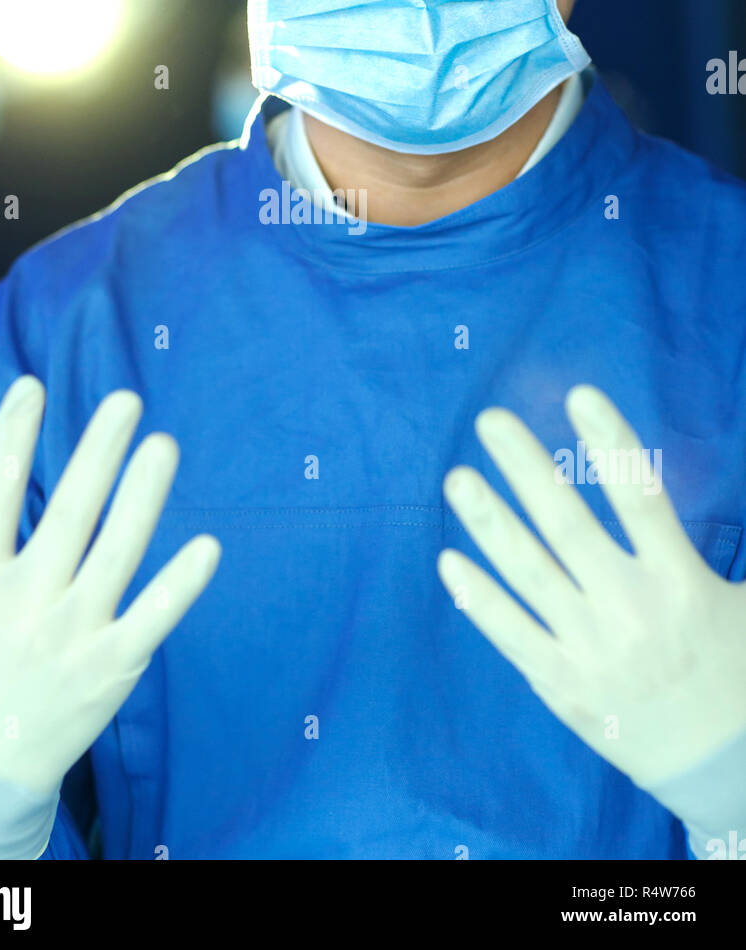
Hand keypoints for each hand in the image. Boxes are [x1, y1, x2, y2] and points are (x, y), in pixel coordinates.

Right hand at [0, 376, 219, 795]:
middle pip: (67, 517)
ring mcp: (75, 636)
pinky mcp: (114, 666)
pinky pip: (153, 619)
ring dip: (143, 499)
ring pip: (116, 555)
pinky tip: (208, 546)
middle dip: (96, 455)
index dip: (12, 437)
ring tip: (164, 444)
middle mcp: (27, 605)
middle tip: (126, 398)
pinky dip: (181, 586)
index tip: (32, 385)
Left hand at [437, 385, 745, 790]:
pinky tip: (450, 561)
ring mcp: (592, 648)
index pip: (642, 497)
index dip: (611, 443)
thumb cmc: (737, 674)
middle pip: (568, 525)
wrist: (723, 770)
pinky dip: (479, 599)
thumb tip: (697, 490)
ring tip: (457, 478)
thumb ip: (721, 546)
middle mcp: (632, 609)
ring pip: (529, 574)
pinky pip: (512, 635)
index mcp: (682, 581)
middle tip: (490, 421)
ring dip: (489, 522)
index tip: (579, 396)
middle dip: (527, 468)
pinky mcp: (564, 686)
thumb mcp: (745, 603)